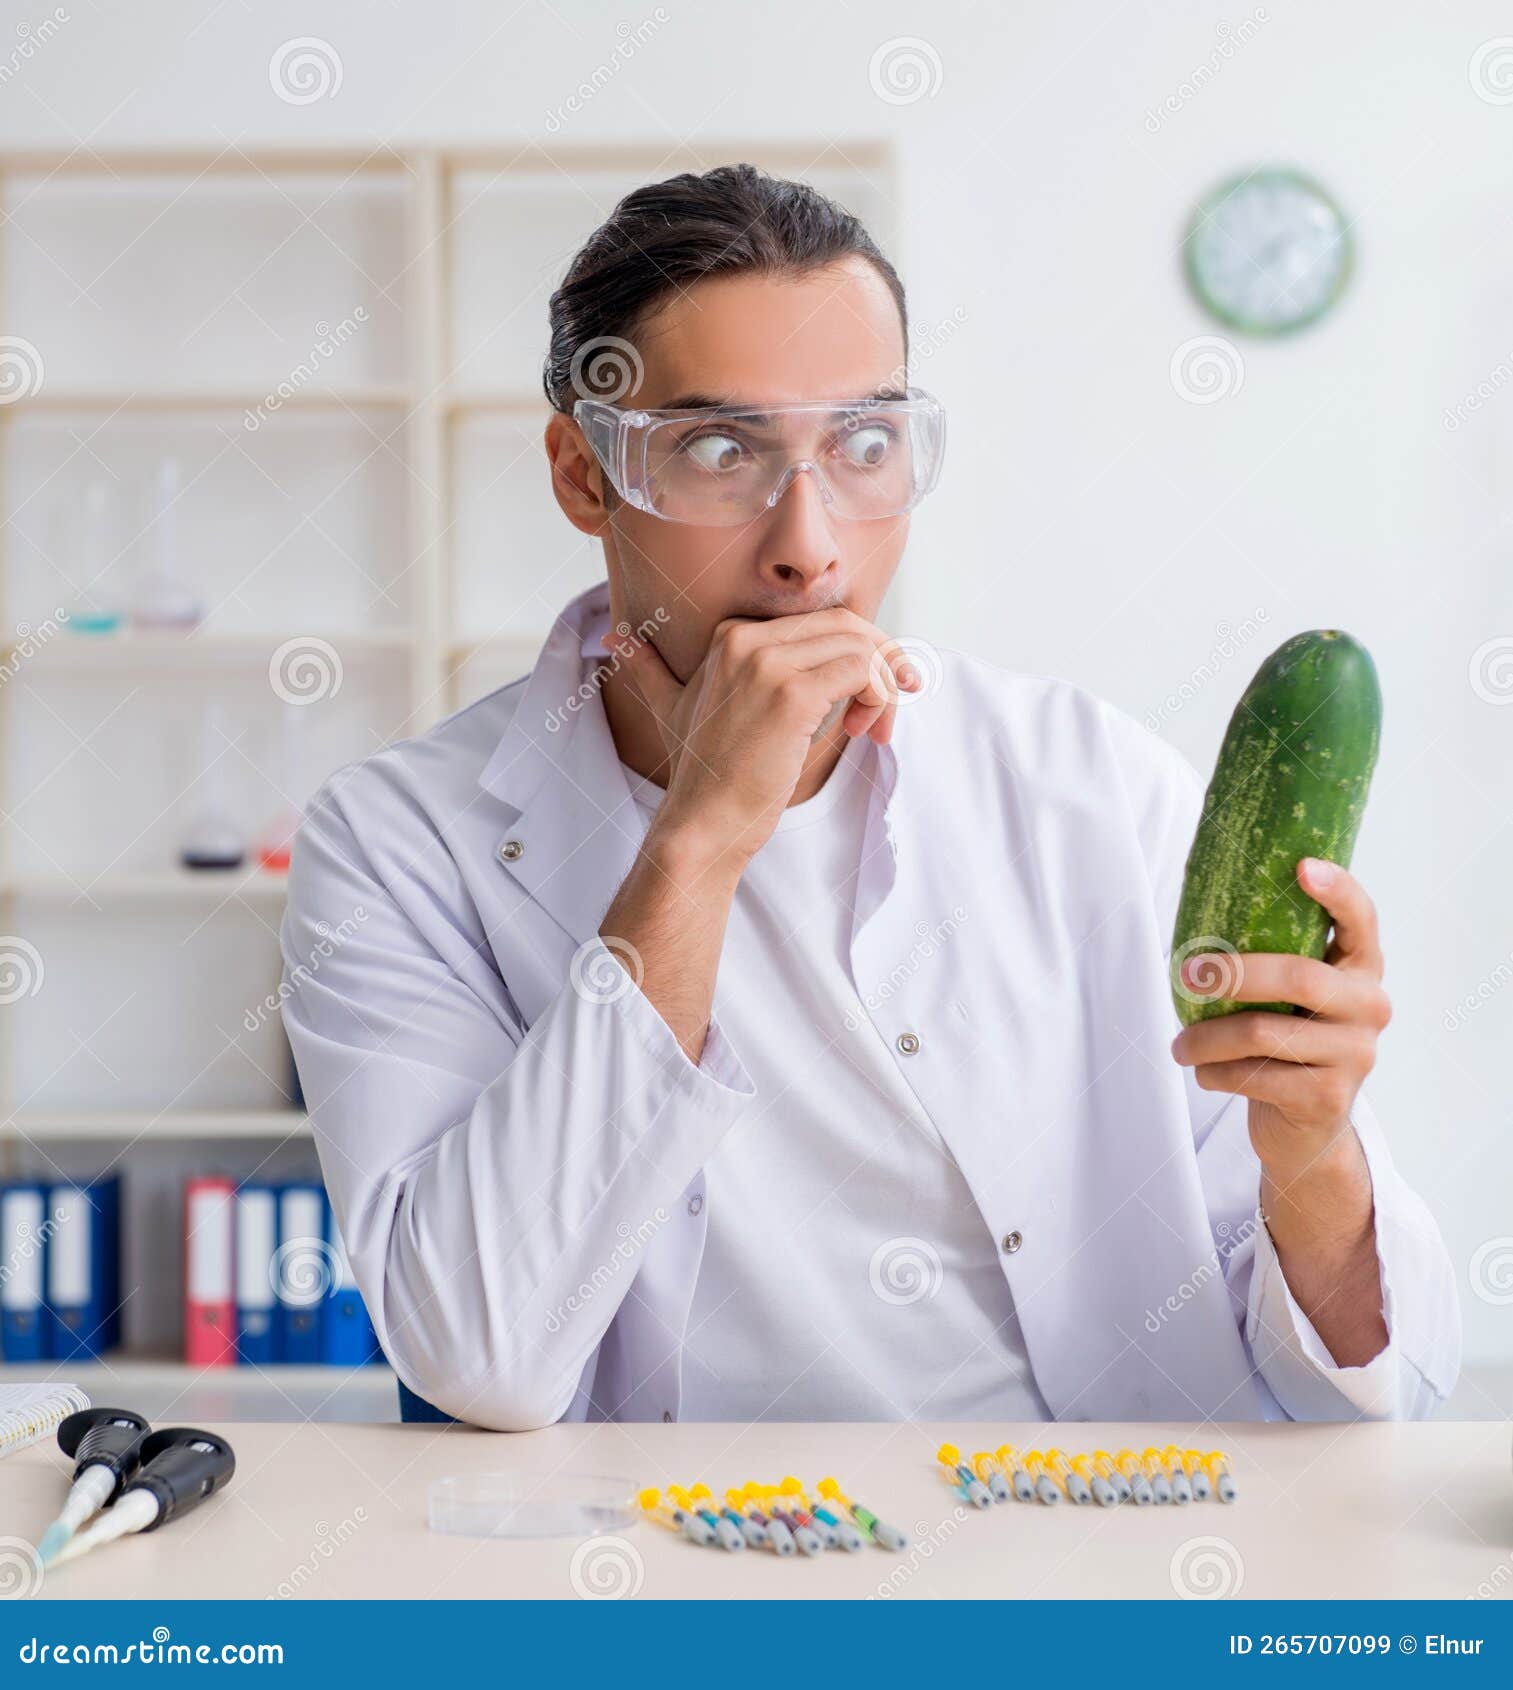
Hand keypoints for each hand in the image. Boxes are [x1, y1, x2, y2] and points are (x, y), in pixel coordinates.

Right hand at [604, 608, 920, 869]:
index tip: (860, 700)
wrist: (701, 825)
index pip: (821, 620)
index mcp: (730, 635)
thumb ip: (647, 668)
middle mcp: (746, 640)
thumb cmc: (701, 775)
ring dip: (884, 686)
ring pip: (861, 646)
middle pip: (848, 626)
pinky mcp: (792, 696)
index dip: (852, 654)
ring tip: (872, 729)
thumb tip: (613, 639)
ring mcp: (768, 666)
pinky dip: (879, 696)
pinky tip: (865, 731)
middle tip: (881, 713)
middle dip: (881, 664)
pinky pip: (863, 670)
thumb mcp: (669, 708)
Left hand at [1169, 857, 1391, 1184]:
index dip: (1337, 890)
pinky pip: (1255, 1076)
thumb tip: (1200, 900)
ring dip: (1206, 1039)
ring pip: (1263, 1033)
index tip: (1302, 866)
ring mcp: (1357, 1054)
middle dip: (1232, 973)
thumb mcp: (1289, 998)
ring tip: (1180, 1046)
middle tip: (1185, 975)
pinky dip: (1216, 1074)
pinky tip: (1205, 1074)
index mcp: (1360, 968)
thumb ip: (1270, 956)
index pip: (1362, 919)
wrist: (1308, 1130)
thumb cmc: (1286, 1042)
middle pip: (1299, 977)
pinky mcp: (1329, 1098)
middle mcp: (1370, 1006)